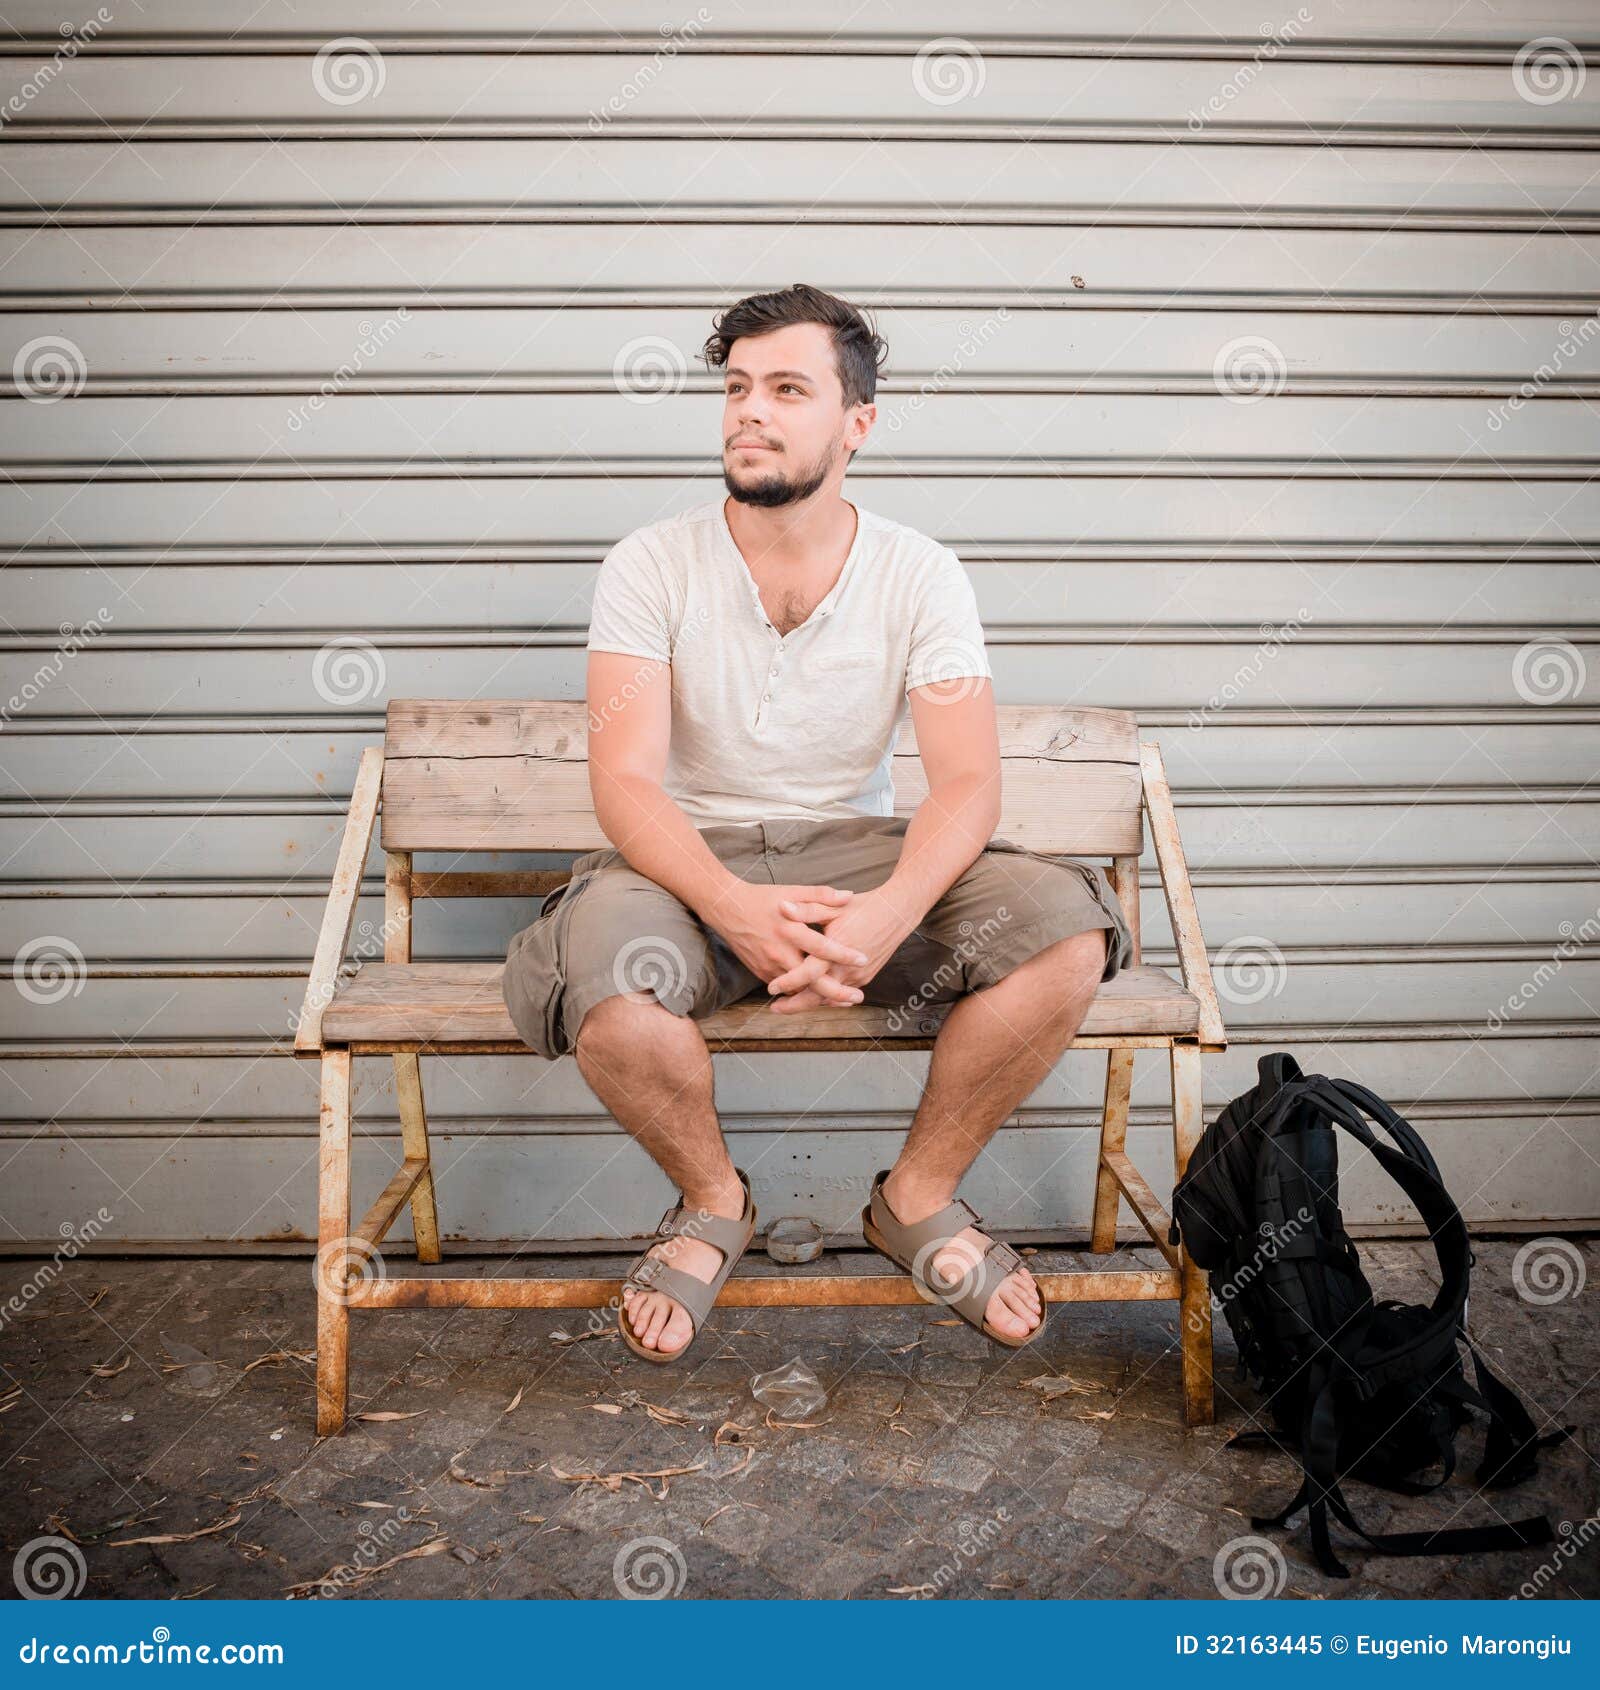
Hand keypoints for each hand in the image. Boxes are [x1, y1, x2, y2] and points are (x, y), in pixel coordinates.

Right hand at [711, 882, 870, 1007]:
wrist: (726, 909)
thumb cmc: (762, 898)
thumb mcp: (792, 891)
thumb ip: (821, 895)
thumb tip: (849, 896)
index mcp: (790, 930)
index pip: (822, 947)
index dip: (844, 955)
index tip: (864, 959)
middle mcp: (780, 952)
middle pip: (812, 980)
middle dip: (836, 992)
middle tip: (858, 997)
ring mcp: (769, 966)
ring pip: (799, 989)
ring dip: (821, 997)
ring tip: (844, 1000)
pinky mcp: (762, 972)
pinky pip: (786, 988)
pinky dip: (802, 992)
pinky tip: (819, 995)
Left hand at [764, 886, 914, 1013]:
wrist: (897, 913)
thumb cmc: (863, 907)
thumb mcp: (833, 907)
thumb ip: (807, 910)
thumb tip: (782, 907)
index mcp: (836, 949)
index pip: (808, 973)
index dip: (788, 982)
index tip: (771, 988)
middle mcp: (847, 968)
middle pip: (818, 996)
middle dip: (795, 1005)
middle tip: (775, 1008)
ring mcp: (858, 976)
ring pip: (830, 997)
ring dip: (810, 1002)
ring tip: (790, 1004)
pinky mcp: (866, 978)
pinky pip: (842, 993)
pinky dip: (827, 996)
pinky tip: (814, 995)